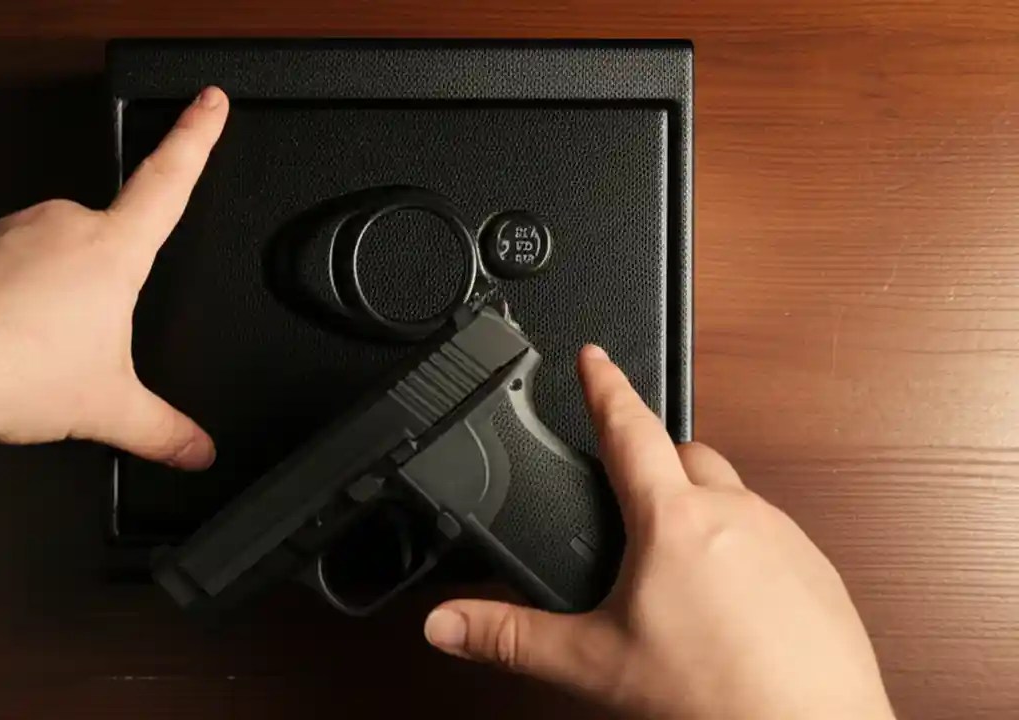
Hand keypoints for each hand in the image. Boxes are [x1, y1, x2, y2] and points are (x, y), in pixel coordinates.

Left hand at [0, 86, 229, 467]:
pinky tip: (9, 339)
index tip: (211, 101)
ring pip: (59, 258)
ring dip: (60, 296)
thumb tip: (197, 451)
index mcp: (113, 250)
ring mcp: (15, 230)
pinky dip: (18, 299)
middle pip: (110, 243)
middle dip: (106, 293)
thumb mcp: (108, 410)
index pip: (169, 179)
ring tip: (41, 351)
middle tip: (88, 347)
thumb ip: (164, 432)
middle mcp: (64, 224)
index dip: (197, 136)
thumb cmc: (10, 371)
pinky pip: (15, 266)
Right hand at [423, 346, 894, 719]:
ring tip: (672, 558)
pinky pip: (773, 532)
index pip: (629, 425)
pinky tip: (723, 598)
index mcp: (674, 519)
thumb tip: (448, 623)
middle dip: (654, 454)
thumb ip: (512, 637)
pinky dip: (741, 546)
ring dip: (700, 505)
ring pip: (733, 492)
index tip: (593, 356)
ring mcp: (785, 538)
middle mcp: (736, 513)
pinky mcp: (819, 571)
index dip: (603, 384)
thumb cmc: (719, 700)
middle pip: (687, 450)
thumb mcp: (595, 664)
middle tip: (625, 486)